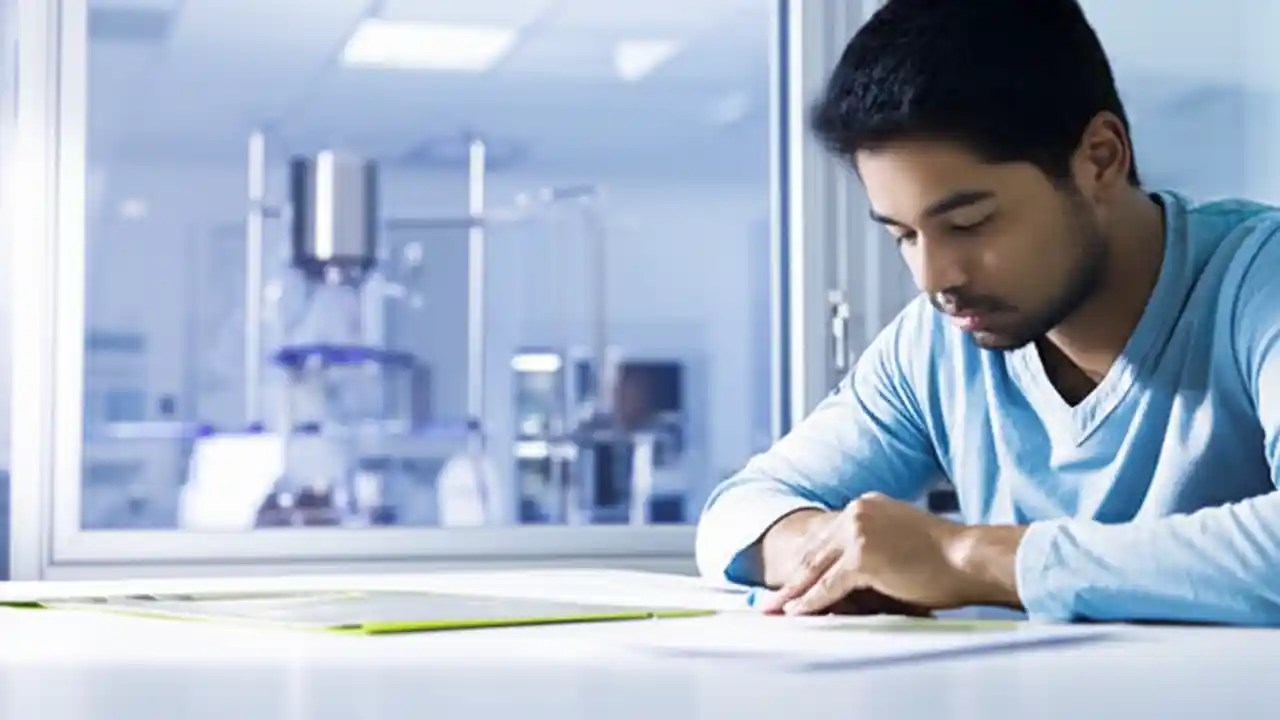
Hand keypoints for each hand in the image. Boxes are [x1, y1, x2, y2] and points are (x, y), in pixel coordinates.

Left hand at [759, 493, 1021, 615]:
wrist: (970, 558)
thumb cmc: (947, 559)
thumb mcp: (899, 541)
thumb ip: (871, 550)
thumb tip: (846, 577)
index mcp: (866, 505)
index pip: (827, 538)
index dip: (808, 562)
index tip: (791, 579)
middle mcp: (857, 512)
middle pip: (814, 551)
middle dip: (791, 579)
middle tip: (769, 599)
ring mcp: (857, 532)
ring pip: (816, 569)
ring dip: (793, 593)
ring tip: (773, 610)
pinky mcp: (862, 556)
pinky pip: (828, 586)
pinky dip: (811, 602)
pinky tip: (796, 613)